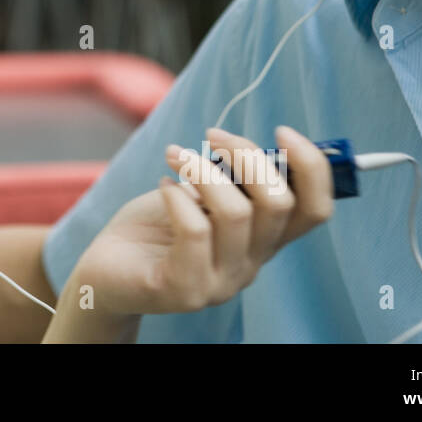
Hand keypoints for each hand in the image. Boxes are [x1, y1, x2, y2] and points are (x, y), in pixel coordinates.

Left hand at [73, 125, 334, 318]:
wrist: (105, 270)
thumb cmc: (158, 223)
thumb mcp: (203, 192)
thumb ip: (235, 178)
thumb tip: (260, 143)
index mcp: (263, 240)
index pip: (316, 210)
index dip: (312, 166)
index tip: (280, 131)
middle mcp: (250, 265)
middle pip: (280, 203)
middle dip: (246, 153)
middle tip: (211, 135)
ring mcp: (220, 283)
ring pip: (236, 212)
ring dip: (202, 168)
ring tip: (174, 155)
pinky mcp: (183, 290)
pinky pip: (194, 230)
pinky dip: (176, 195)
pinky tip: (163, 185)